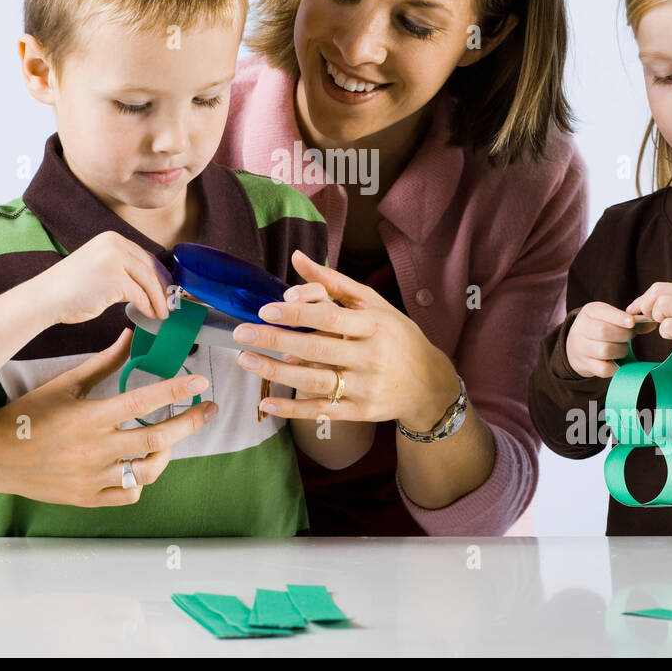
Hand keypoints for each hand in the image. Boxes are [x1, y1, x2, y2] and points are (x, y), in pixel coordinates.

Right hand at [0, 329, 217, 506]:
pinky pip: (129, 494)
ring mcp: (92, 479)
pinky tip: (141, 463)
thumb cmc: (27, 415)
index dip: (176, 390)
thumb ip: (104, 362)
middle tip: (209, 410)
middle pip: (157, 440)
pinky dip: (141, 480)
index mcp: (88, 418)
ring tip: (171, 437)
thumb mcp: (65, 384)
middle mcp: (93, 451)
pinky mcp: (87, 499)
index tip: (201, 383)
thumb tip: (131, 336)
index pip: (143, 402)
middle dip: (190, 423)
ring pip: (148, 471)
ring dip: (167, 453)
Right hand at [34, 230, 171, 325]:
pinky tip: (149, 314)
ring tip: (162, 313)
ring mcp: (115, 260)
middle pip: (151, 267)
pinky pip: (140, 295)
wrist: (45, 298)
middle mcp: (115, 244)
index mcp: (112, 239)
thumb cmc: (69, 289)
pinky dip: (148, 306)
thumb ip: (123, 270)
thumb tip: (149, 285)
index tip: (167, 289)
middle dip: (164, 288)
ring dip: (159, 300)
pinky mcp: (115, 279)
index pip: (145, 256)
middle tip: (170, 303)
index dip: (160, 275)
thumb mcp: (101, 268)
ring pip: (149, 281)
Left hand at [230, 250, 460, 431]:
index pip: (329, 317)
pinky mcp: (359, 412)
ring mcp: (364, 387)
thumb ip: (332, 282)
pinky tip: (266, 401)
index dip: (297, 312)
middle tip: (242, 333)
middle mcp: (370, 357)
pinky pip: (320, 410)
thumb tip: (297, 258)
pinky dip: (292, 408)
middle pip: (315, 349)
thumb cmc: (396, 336)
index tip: (265, 309)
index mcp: (373, 325)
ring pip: (313, 381)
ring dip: (276, 372)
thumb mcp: (372, 303)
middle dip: (275, 340)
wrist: (429, 383)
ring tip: (246, 360)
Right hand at [564, 301, 640, 378]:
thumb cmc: (600, 327)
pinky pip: (604, 368)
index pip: (602, 312)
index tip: (632, 323)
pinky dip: (616, 366)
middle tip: (630, 336)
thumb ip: (631, 320)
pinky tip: (619, 361)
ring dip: (621, 350)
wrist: (575, 345)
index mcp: (589, 312)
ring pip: (605, 350)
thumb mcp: (610, 317)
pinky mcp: (585, 365)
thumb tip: (652, 323)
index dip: (618, 318)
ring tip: (623, 348)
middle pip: (604, 332)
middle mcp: (581, 328)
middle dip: (623, 335)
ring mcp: (581, 348)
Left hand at [624, 281, 671, 354]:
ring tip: (667, 326)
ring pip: (661, 306)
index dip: (642, 299)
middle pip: (657, 293)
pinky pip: (668, 326)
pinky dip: (665, 332)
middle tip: (654, 320)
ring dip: (658, 319)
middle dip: (648, 308)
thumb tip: (639, 306)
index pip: (658, 287)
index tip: (635, 310)